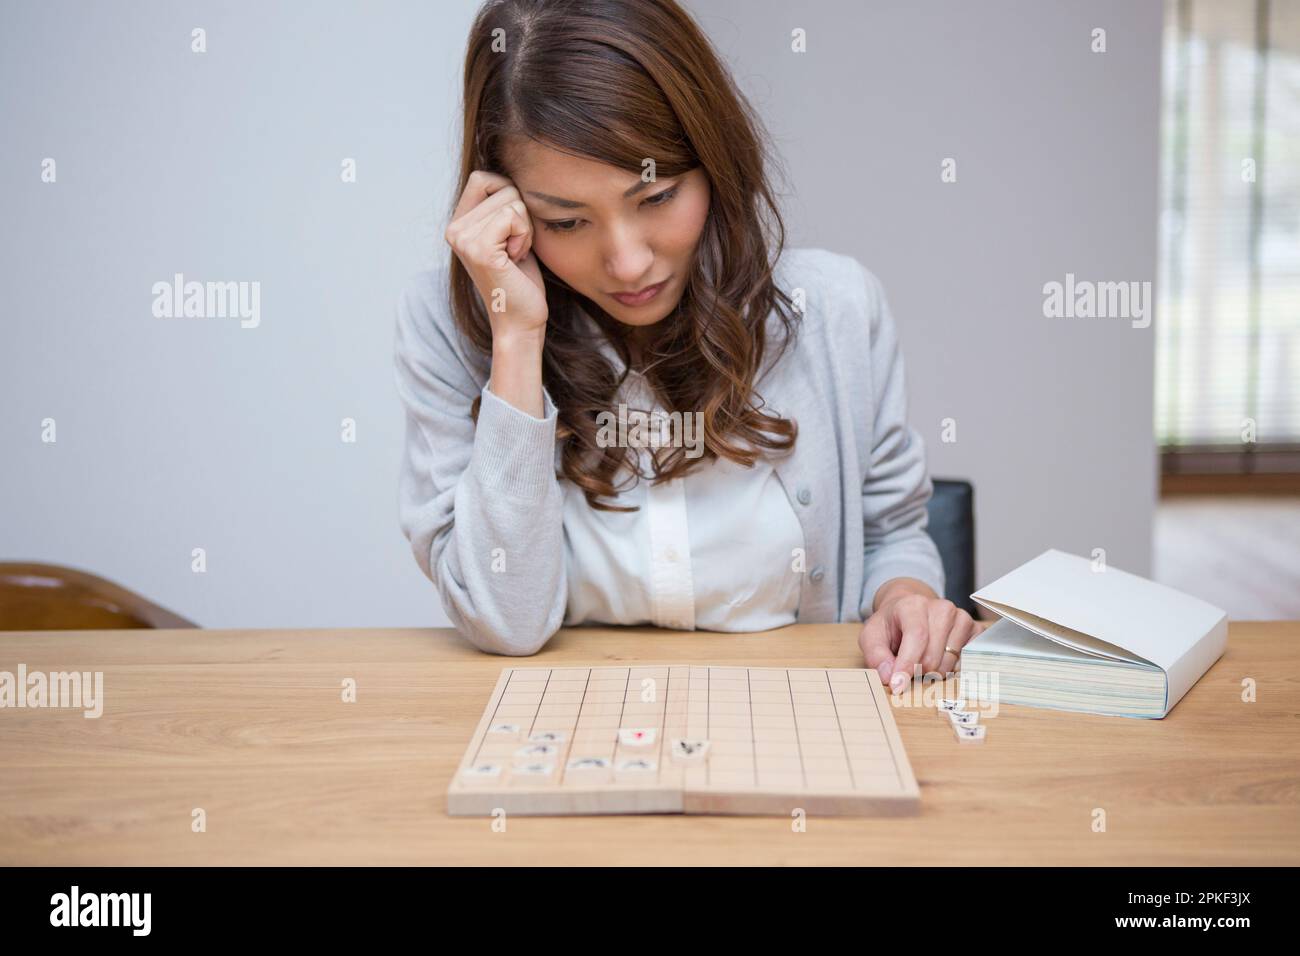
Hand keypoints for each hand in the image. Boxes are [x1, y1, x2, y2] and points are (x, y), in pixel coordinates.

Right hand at [444, 169, 547, 340]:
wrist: (520, 321)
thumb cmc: (521, 280)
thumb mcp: (509, 234)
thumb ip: (502, 205)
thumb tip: (516, 166)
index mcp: (458, 223)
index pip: (484, 177)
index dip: (509, 196)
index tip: (511, 232)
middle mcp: (454, 228)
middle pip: (502, 185)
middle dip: (521, 214)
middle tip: (515, 248)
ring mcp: (463, 238)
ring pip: (511, 200)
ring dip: (525, 228)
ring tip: (515, 255)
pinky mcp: (478, 249)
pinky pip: (513, 215)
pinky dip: (524, 235)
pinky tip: (516, 258)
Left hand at [858, 578, 988, 693]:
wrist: (910, 611)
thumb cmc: (891, 627)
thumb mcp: (872, 637)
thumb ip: (875, 656)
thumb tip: (889, 676)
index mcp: (914, 605)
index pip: (917, 636)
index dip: (908, 664)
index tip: (898, 685)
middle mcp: (942, 608)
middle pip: (932, 656)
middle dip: (917, 671)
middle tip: (908, 666)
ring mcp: (962, 618)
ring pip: (949, 664)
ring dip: (933, 672)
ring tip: (923, 659)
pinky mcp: (975, 631)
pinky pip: (966, 663)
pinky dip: (951, 669)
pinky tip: (940, 658)